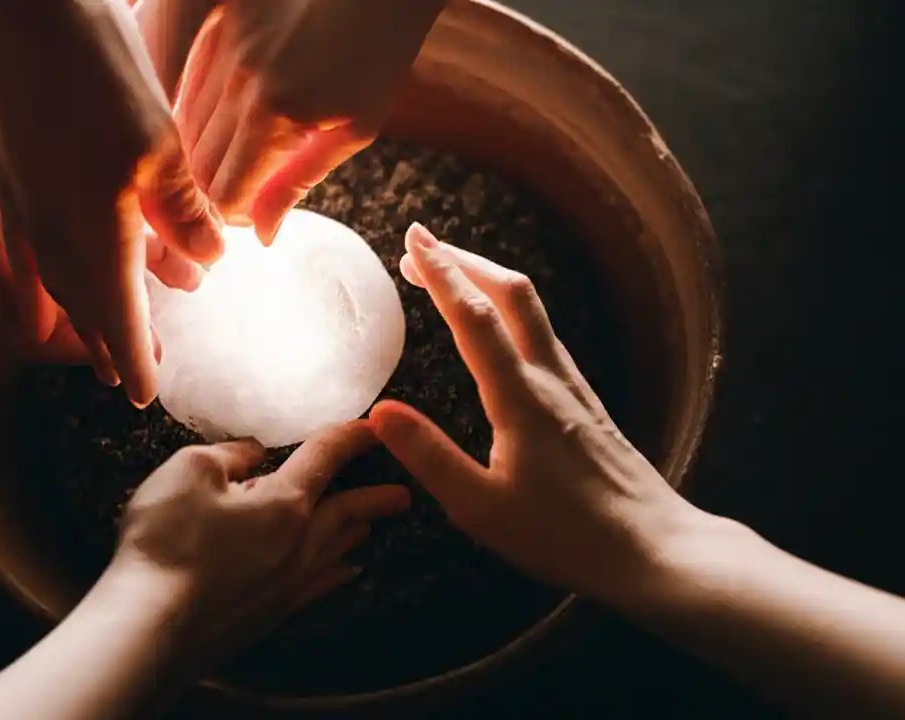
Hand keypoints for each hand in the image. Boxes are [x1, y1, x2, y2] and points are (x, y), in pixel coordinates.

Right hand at [0, 0, 223, 405]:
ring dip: (78, 312)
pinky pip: (26, 245)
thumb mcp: (157, 141)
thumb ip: (180, 210)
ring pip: (55, 275)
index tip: (146, 396)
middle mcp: (49, 227)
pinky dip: (39, 275)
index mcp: (93, 229)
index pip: (118, 313)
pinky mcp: (6, 169)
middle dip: (107, 343)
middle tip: (125, 379)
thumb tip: (206, 261)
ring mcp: (20, 200)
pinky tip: (41, 281)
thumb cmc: (85, 70)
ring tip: (94, 341)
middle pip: (83, 303)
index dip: (133, 355)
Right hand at [109, 421, 409, 664]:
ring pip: (336, 550)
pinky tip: (341, 573)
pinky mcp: (270, 614)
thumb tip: (253, 454)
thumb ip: (228, 454)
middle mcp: (298, 544)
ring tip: (369, 525)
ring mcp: (287, 583)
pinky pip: (319, 585)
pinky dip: (336, 573)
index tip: (370, 429)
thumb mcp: (189, 471)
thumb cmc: (166, 545)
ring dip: (356, 532)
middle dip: (376, 497)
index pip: (325, 457)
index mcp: (284, 502)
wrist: (151, 626)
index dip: (349, 436)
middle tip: (404, 494)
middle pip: (348, 511)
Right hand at [138, 0, 442, 240]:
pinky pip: (185, 85)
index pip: (224, 193)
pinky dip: (194, 114)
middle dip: (214, 190)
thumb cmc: (375, 59)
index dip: (232, 215)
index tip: (248, 214)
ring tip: (233, 158)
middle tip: (240, 191)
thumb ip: (297, 183)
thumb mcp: (351, 132)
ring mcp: (224, 49)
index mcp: (277, 115)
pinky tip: (222, 120)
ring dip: (202, 154)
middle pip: (197, 166)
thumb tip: (261, 234)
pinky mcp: (215, 25)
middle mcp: (241, 82)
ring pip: (184, 129)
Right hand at [371, 224, 709, 601]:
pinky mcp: (586, 403)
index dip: (441, 273)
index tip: (415, 238)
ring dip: (487, 280)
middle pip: (510, 294)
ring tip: (451, 274)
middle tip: (422, 248)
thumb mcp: (481, 508)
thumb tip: (380, 411)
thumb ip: (429, 456)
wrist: (652, 549)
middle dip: (463, 261)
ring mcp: (573, 388)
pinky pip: (543, 335)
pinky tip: (499, 328)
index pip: (473, 319)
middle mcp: (550, 380)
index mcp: (520, 399)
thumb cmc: (565, 536)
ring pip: (532, 310)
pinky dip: (509, 310)